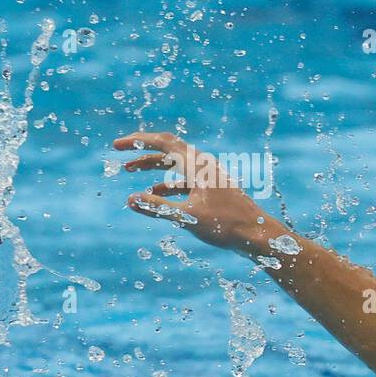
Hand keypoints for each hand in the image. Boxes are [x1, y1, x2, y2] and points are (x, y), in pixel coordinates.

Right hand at [113, 130, 280, 254]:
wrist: (257, 235)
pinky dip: (165, 182)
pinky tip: (153, 191)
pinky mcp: (210, 190)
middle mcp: (203, 166)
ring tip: (129, 170)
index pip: (164, 143)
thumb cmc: (226, 225)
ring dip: (151, 165)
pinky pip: (182, 179)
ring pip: (174, 164)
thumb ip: (157, 207)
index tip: (118, 146)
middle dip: (142, 150)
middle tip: (118, 151)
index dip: (139, 141)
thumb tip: (130, 199)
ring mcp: (208, 178)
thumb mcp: (187, 217)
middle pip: (168, 150)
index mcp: (198, 166)